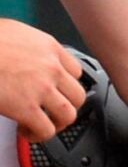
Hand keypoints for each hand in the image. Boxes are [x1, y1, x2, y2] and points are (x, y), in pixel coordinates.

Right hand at [0, 21, 88, 142]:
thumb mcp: (11, 31)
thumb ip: (25, 44)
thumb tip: (20, 51)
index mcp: (49, 47)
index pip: (75, 71)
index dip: (65, 86)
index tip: (57, 93)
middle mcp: (52, 68)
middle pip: (77, 95)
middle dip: (65, 107)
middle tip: (51, 113)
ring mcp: (42, 88)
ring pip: (68, 114)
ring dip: (56, 124)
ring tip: (40, 125)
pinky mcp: (27, 108)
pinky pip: (46, 129)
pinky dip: (39, 135)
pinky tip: (25, 131)